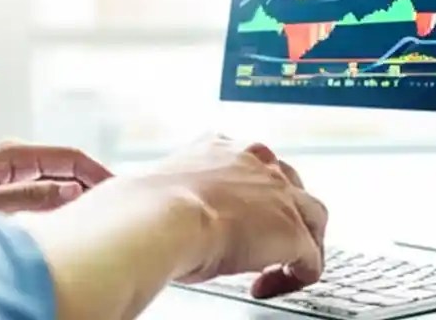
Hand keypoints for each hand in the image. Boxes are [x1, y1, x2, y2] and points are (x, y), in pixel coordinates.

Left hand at [0, 141, 112, 211]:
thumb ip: (29, 197)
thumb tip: (71, 191)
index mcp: (12, 153)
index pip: (70, 158)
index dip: (98, 173)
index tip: (121, 191)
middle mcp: (12, 156)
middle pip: (66, 166)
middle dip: (92, 182)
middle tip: (118, 205)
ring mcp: (6, 168)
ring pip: (54, 178)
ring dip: (76, 192)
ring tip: (100, 212)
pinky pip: (38, 188)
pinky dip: (57, 200)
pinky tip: (67, 217)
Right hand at [18, 135, 327, 319]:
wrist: (156, 218)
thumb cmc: (139, 210)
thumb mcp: (154, 193)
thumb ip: (160, 199)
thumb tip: (121, 219)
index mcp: (221, 147)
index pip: (253, 160)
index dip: (251, 192)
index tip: (238, 217)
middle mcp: (257, 162)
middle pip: (291, 183)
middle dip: (285, 210)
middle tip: (269, 241)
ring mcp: (280, 194)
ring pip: (313, 215)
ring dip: (301, 242)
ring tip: (280, 268)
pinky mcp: (292, 230)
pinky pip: (311, 257)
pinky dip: (296, 276)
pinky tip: (269, 288)